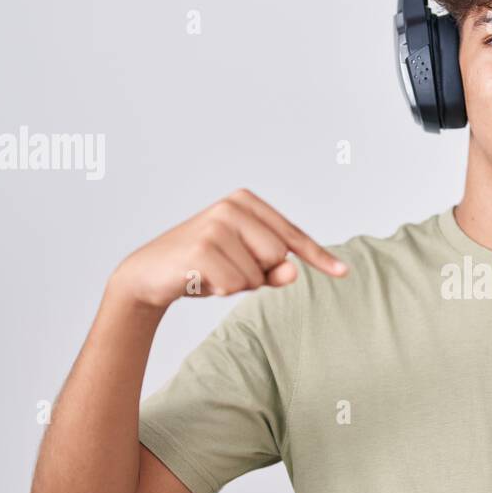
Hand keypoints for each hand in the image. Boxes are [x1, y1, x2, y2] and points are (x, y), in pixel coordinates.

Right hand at [109, 188, 348, 309]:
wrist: (148, 275)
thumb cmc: (204, 268)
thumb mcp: (245, 268)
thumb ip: (275, 271)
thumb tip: (292, 272)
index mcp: (246, 202)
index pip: (292, 235)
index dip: (318, 257)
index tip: (343, 272)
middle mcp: (232, 206)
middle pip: (279, 257)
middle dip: (259, 274)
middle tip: (226, 269)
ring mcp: (216, 224)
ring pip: (258, 274)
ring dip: (238, 284)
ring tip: (212, 273)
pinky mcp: (202, 247)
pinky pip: (236, 284)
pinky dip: (222, 290)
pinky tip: (200, 280)